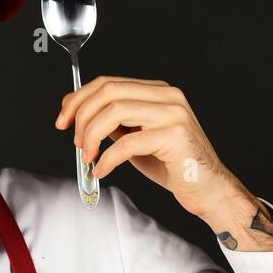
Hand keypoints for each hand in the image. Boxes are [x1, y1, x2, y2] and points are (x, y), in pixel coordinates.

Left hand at [54, 76, 242, 217]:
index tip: (63, 118)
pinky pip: (126, 143)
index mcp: (158, 92)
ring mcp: (173, 114)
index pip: (108, 83)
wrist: (209, 190)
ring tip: (87, 156)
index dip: (79, 98)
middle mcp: (167, 97)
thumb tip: (80, 117)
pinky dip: (106, 158)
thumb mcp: (138, 138)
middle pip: (108, 92)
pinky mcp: (174, 136)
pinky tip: (102, 169)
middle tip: (74, 140)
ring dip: (91, 136)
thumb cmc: (174, 166)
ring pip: (114, 112)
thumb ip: (116, 124)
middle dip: (81, 116)